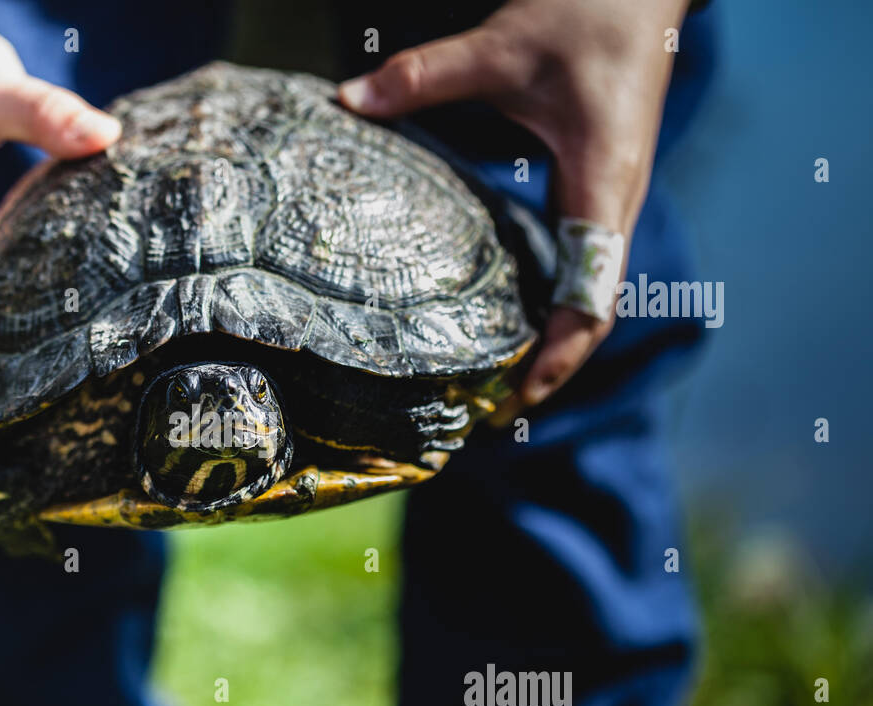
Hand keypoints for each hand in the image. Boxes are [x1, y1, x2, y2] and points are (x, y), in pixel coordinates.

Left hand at [339, 0, 690, 417]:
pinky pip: (579, 261)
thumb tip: (347, 99)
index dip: (560, 355)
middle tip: (489, 409)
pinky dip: (550, 299)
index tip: (519, 398)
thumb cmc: (591, 12)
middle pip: (592, 309)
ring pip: (589, 289)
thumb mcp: (504, 45)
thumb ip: (424, 75)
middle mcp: (615, 203)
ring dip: (551, 338)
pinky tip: (506, 315)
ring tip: (496, 380)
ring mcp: (610, 198)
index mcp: (605, 184)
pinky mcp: (597, 187)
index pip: (592, 294)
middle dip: (550, 365)